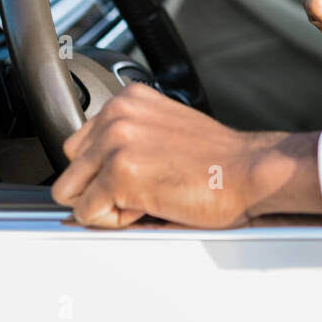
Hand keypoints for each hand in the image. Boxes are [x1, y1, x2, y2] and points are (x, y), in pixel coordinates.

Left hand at [51, 83, 321, 228]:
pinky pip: (88, 214)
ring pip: (71, 192)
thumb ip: (129, 136)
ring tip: (146, 196)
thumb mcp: (165, 128)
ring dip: (104, 203)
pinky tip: (149, 206)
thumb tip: (95, 169)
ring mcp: (116, 143)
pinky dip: (115, 221)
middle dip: (98, 186)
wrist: (250, 171)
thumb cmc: (219, 160)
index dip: (106, 168)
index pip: (82, 143)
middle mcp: (117, 115)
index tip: (140, 173)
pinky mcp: (120, 175)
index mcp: (128, 99)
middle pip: (71, 167)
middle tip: (143, 188)